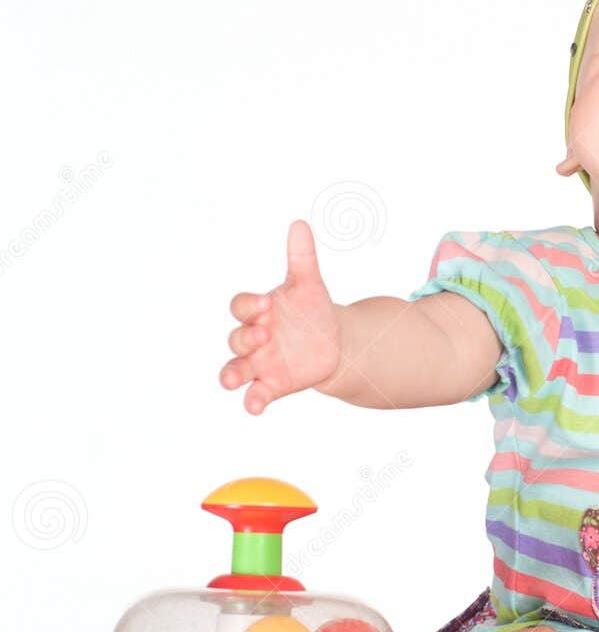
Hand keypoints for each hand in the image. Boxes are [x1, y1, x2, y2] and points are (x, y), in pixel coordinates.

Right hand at [219, 220, 341, 413]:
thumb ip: (302, 258)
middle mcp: (253, 337)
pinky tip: (254, 407)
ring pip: (235, 368)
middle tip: (264, 335)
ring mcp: (260, 362)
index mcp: (258, 311)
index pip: (241, 306)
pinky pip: (255, 394)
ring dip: (232, 374)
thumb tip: (299, 224)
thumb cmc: (312, 309)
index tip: (266, 304)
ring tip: (234, 379)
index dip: (249, 306)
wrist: (332, 341)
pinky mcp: (272, 383)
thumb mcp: (310, 285)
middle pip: (235, 338)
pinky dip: (252, 401)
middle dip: (245, 338)